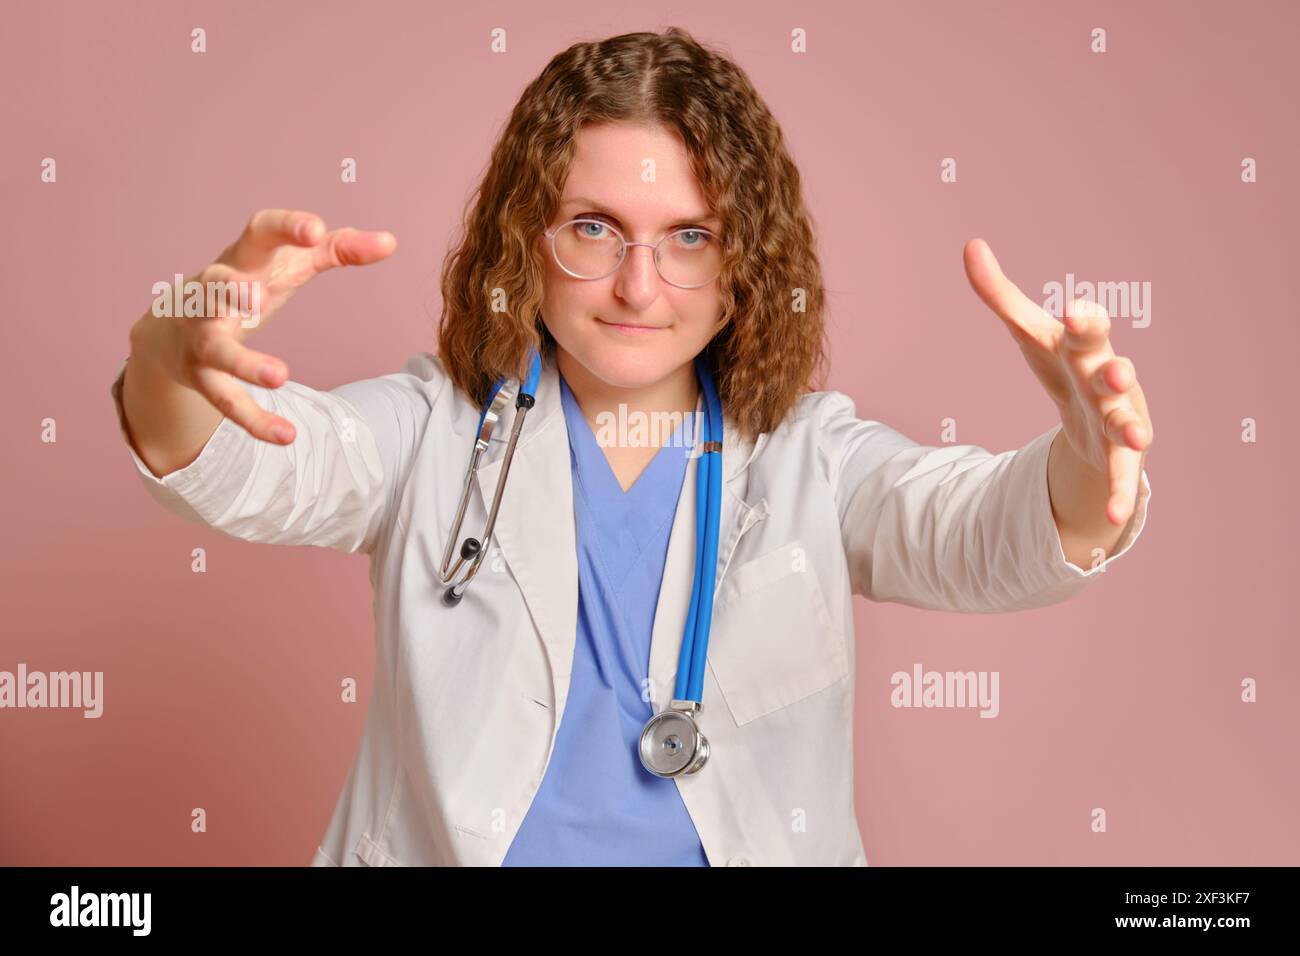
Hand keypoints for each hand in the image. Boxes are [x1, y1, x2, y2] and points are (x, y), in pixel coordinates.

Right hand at [149, 208, 395, 443]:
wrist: (170, 329)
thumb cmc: (247, 283)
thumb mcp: (289, 264)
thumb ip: (339, 249)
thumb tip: (390, 242)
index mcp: (242, 260)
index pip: (258, 233)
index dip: (284, 227)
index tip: (314, 229)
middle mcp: (212, 295)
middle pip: (215, 287)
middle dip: (232, 291)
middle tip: (257, 298)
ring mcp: (202, 337)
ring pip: (216, 350)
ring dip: (244, 363)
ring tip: (279, 375)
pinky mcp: (201, 377)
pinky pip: (226, 402)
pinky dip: (254, 420)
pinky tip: (286, 435)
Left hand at [962, 238, 1152, 526]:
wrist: (1095, 417)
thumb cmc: (1065, 365)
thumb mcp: (1030, 334)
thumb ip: (1001, 294)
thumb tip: (970, 246)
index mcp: (1085, 348)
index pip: (1085, 330)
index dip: (1083, 322)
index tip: (1075, 311)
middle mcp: (1108, 380)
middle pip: (1111, 372)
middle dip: (1114, 369)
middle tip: (1115, 365)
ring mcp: (1119, 419)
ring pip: (1127, 422)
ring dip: (1132, 427)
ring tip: (1140, 435)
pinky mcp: (1119, 458)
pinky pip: (1122, 478)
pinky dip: (1120, 496)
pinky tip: (1115, 520)